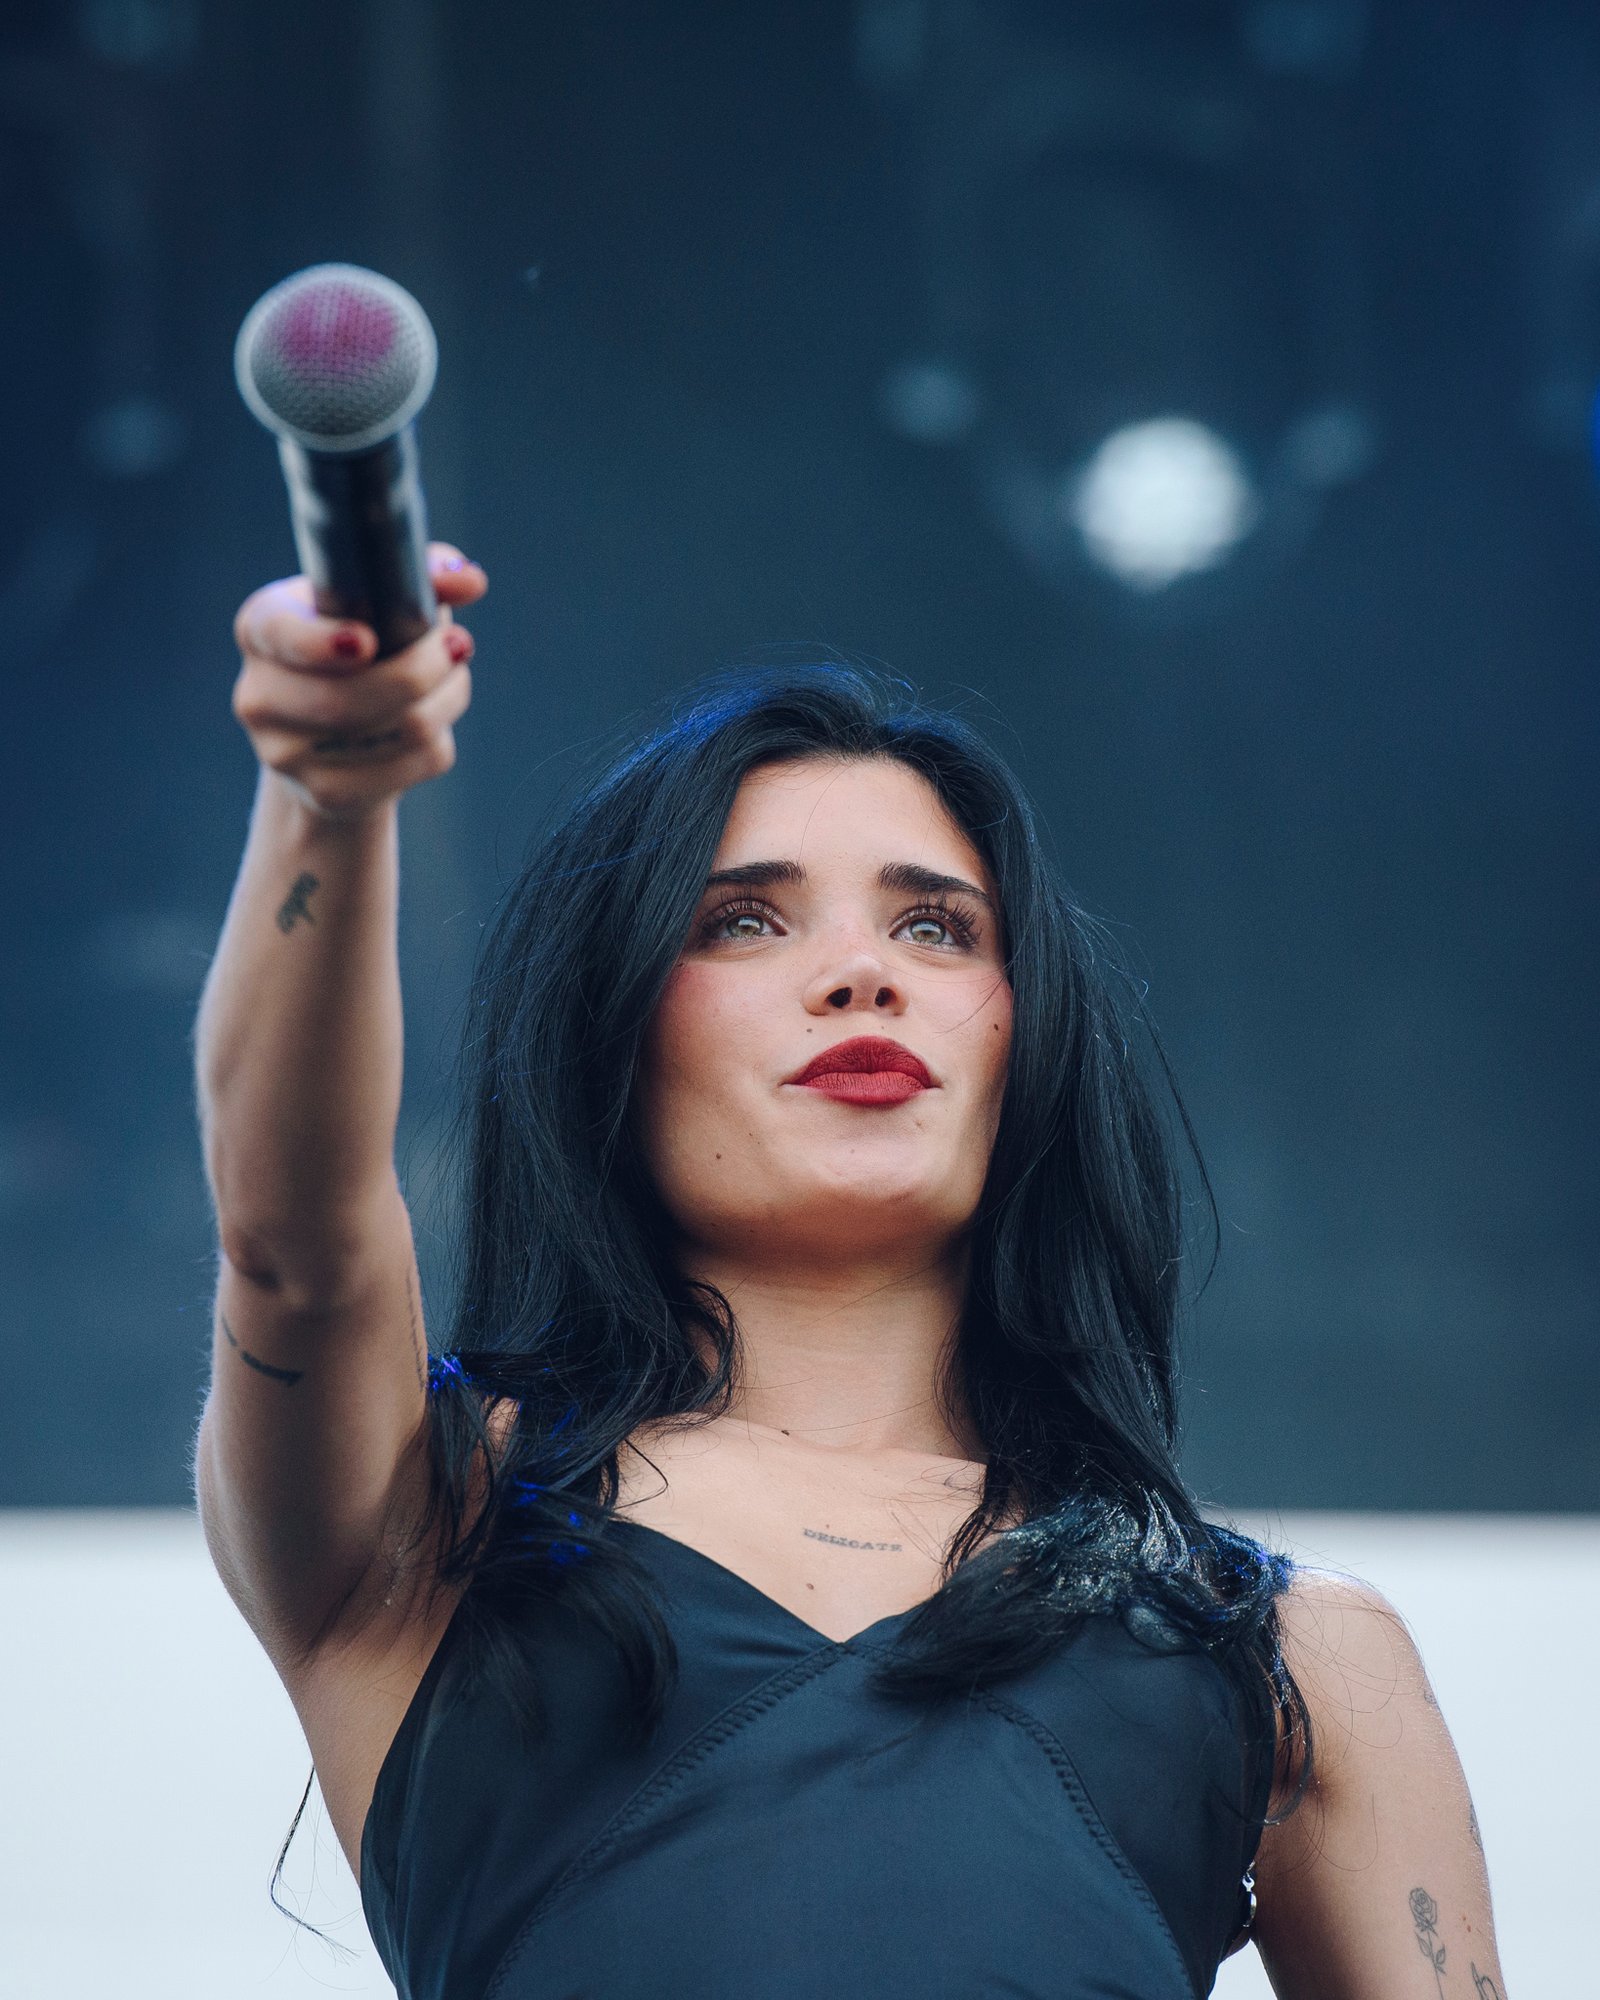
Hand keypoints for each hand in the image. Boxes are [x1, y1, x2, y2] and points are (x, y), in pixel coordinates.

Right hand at [231, 544, 486, 820]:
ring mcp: (285, 754)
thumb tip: (469, 581)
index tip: (367, 643)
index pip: (279, 634)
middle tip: (459, 644)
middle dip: (424, 668)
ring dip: (446, 699)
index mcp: (262, 628)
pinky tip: (436, 725)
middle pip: (351, 698)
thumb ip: (423, 577)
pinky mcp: (326, 794)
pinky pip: (414, 765)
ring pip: (399, 729)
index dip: (320, 643)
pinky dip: (441, 740)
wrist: (333, 739)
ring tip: (453, 679)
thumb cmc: (363, 644)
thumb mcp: (378, 600)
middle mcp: (259, 695)